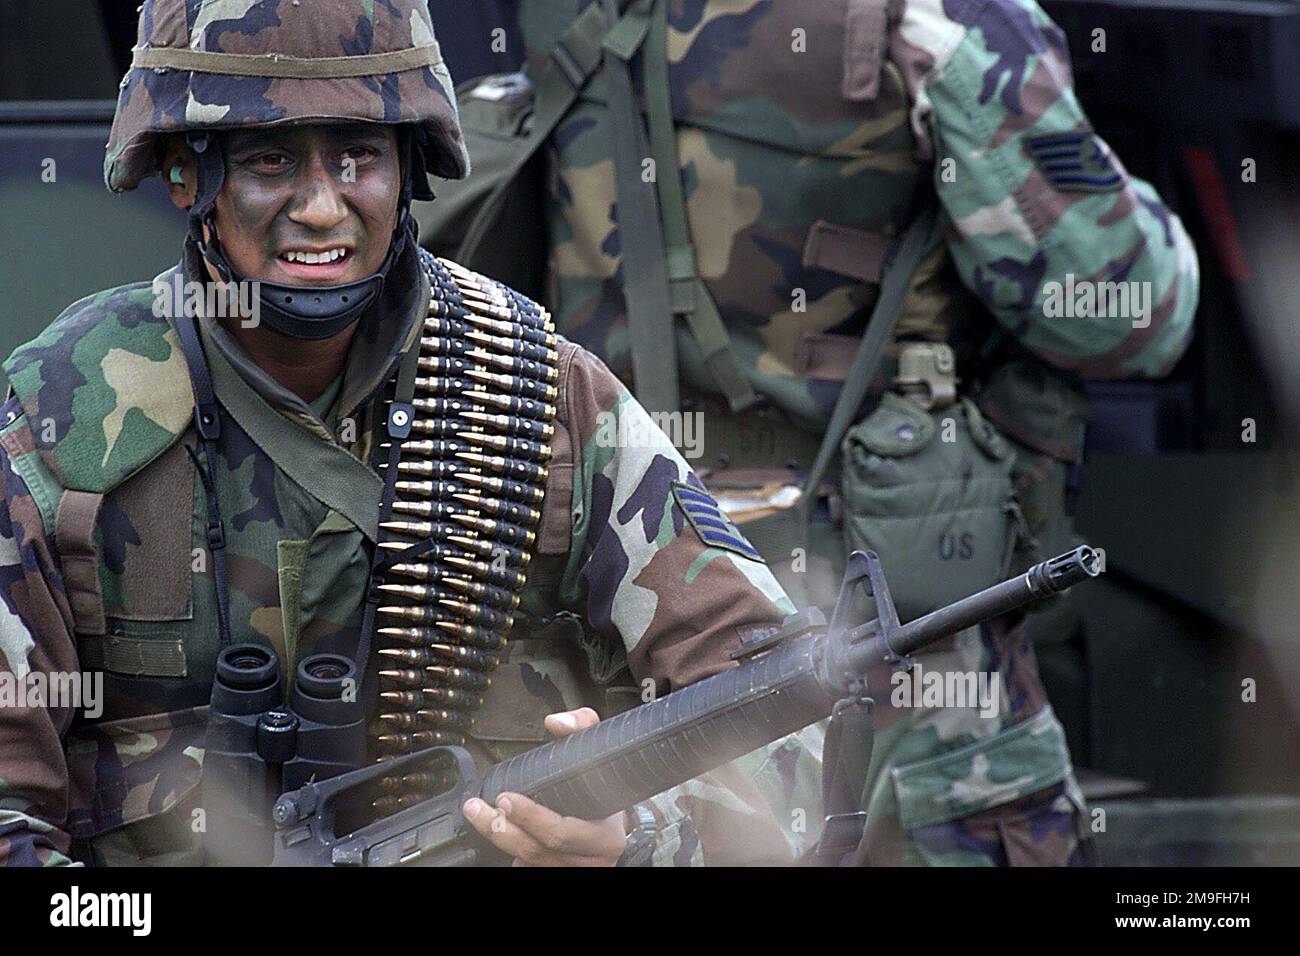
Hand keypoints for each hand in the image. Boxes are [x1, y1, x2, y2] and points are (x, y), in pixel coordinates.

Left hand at [462, 707, 627, 865]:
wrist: (617, 826)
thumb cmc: (607, 788)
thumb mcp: (601, 754)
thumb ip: (583, 728)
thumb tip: (555, 721)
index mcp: (606, 835)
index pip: (563, 831)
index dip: (531, 817)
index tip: (506, 797)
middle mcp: (593, 861)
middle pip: (539, 850)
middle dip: (502, 829)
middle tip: (478, 808)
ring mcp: (575, 871)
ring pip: (530, 862)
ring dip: (500, 841)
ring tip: (478, 816)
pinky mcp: (558, 874)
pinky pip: (528, 869)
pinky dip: (511, 854)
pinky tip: (499, 835)